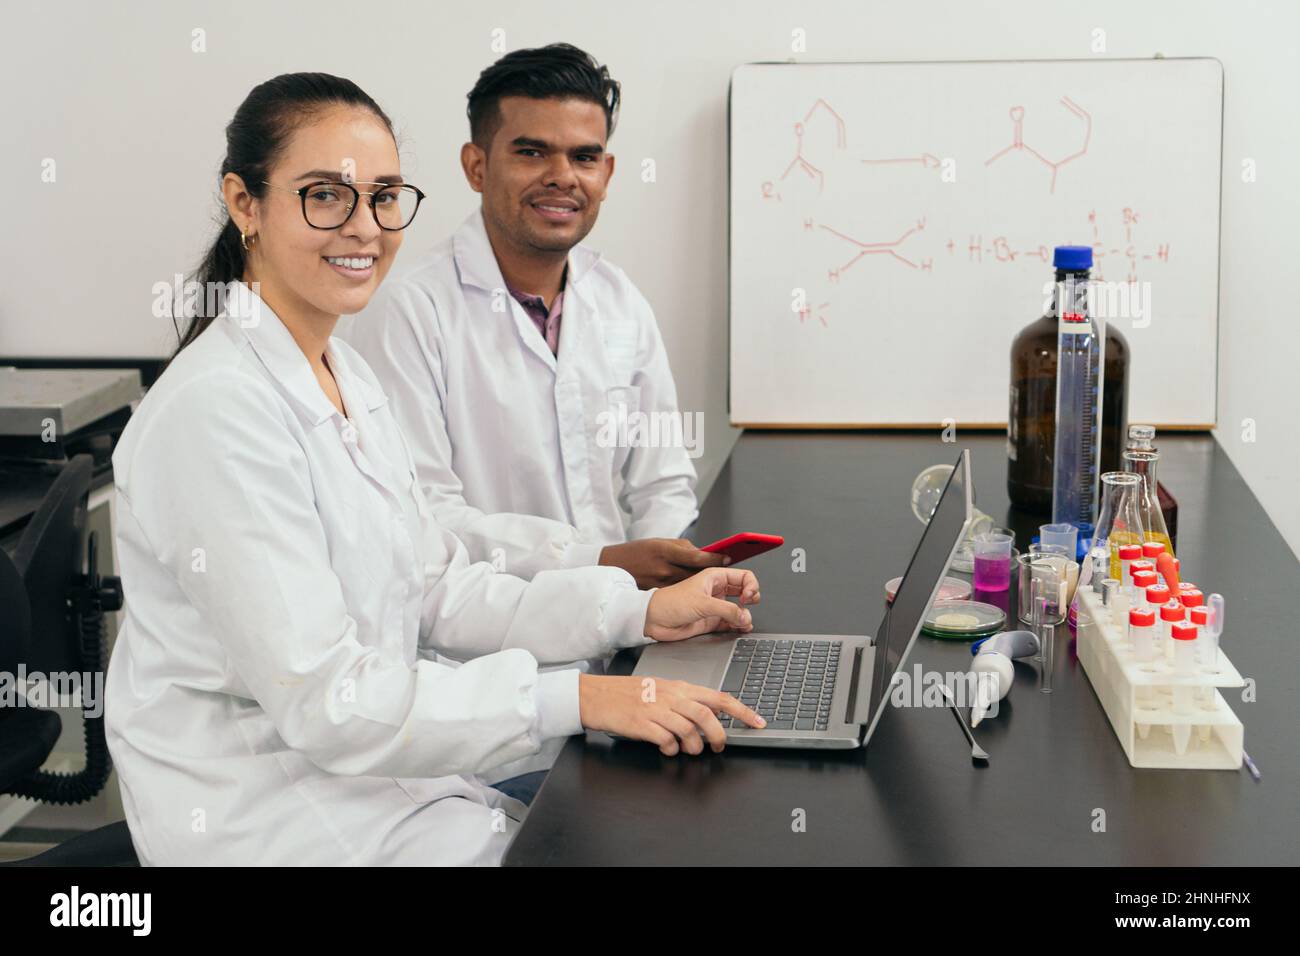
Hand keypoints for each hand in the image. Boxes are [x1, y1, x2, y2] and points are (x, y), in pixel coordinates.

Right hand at [578, 674, 765, 754]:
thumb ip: (686, 699)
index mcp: (679, 687)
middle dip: (718, 735)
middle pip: (706, 715)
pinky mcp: (642, 725)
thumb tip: (712, 711)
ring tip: (688, 749)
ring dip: (693, 745)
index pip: (718, 696)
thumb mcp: (662, 689)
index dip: (742, 711)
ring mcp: (656, 710)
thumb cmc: (629, 694)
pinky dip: (672, 749)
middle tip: (718, 746)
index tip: (758, 722)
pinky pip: (666, 741)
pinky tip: (667, 749)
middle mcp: (671, 697)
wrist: (597, 696)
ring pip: (688, 730)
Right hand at [599, 537, 728, 588]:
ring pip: (691, 587)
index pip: (696, 556)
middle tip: (728, 574)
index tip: (728, 558)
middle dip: (714, 574)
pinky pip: (680, 595)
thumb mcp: (660, 542)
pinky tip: (696, 593)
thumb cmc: (637, 551)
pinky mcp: (658, 595)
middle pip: (697, 574)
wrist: (612, 566)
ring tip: (715, 584)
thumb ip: (683, 548)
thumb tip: (704, 554)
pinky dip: (690, 593)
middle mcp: (664, 569)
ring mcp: (660, 584)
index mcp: (665, 551)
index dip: (715, 558)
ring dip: (704, 586)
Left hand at [644, 567, 759, 641]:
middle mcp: (716, 590)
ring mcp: (715, 606)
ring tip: (743, 622)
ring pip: (739, 609)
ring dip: (745, 615)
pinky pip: (731, 623)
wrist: (654, 620)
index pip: (743, 576)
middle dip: (751, 599)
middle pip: (744, 591)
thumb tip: (745, 616)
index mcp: (714, 577)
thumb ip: (727, 610)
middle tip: (748, 605)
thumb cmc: (670, 603)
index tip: (747, 597)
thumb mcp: (702, 603)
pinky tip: (741, 628)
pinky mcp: (711, 621)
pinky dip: (739, 626)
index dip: (751, 586)